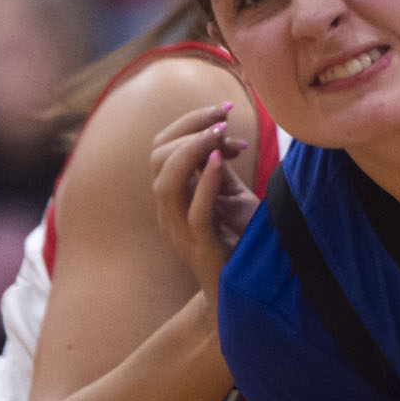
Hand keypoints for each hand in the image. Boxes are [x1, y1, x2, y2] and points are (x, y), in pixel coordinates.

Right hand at [150, 101, 261, 298]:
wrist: (242, 291)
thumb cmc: (238, 242)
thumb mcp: (228, 197)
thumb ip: (216, 169)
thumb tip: (218, 133)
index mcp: (171, 195)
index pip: (161, 148)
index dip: (186, 122)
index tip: (222, 110)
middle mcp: (168, 211)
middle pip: (157, 157)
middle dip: (190, 128)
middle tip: (224, 118)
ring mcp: (180, 230)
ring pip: (166, 182)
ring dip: (193, 150)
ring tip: (220, 133)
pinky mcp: (200, 246)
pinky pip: (194, 211)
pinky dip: (204, 181)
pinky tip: (220, 160)